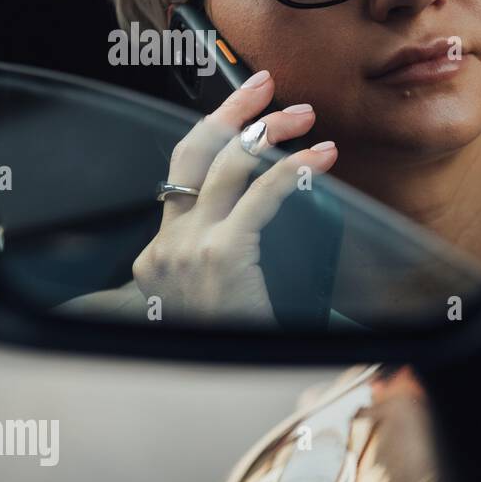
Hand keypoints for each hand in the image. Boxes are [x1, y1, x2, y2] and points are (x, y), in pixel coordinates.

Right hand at [131, 70, 337, 324]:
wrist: (227, 396)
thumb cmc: (238, 348)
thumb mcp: (221, 298)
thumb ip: (231, 255)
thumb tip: (272, 213)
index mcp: (159, 253)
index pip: (181, 171)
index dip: (213, 131)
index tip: (245, 109)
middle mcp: (165, 245)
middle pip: (192, 151)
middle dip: (230, 110)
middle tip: (267, 85)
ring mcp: (190, 248)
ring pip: (228, 162)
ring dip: (270, 130)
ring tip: (307, 118)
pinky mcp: (223, 255)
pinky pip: (263, 192)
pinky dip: (296, 167)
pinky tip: (321, 156)